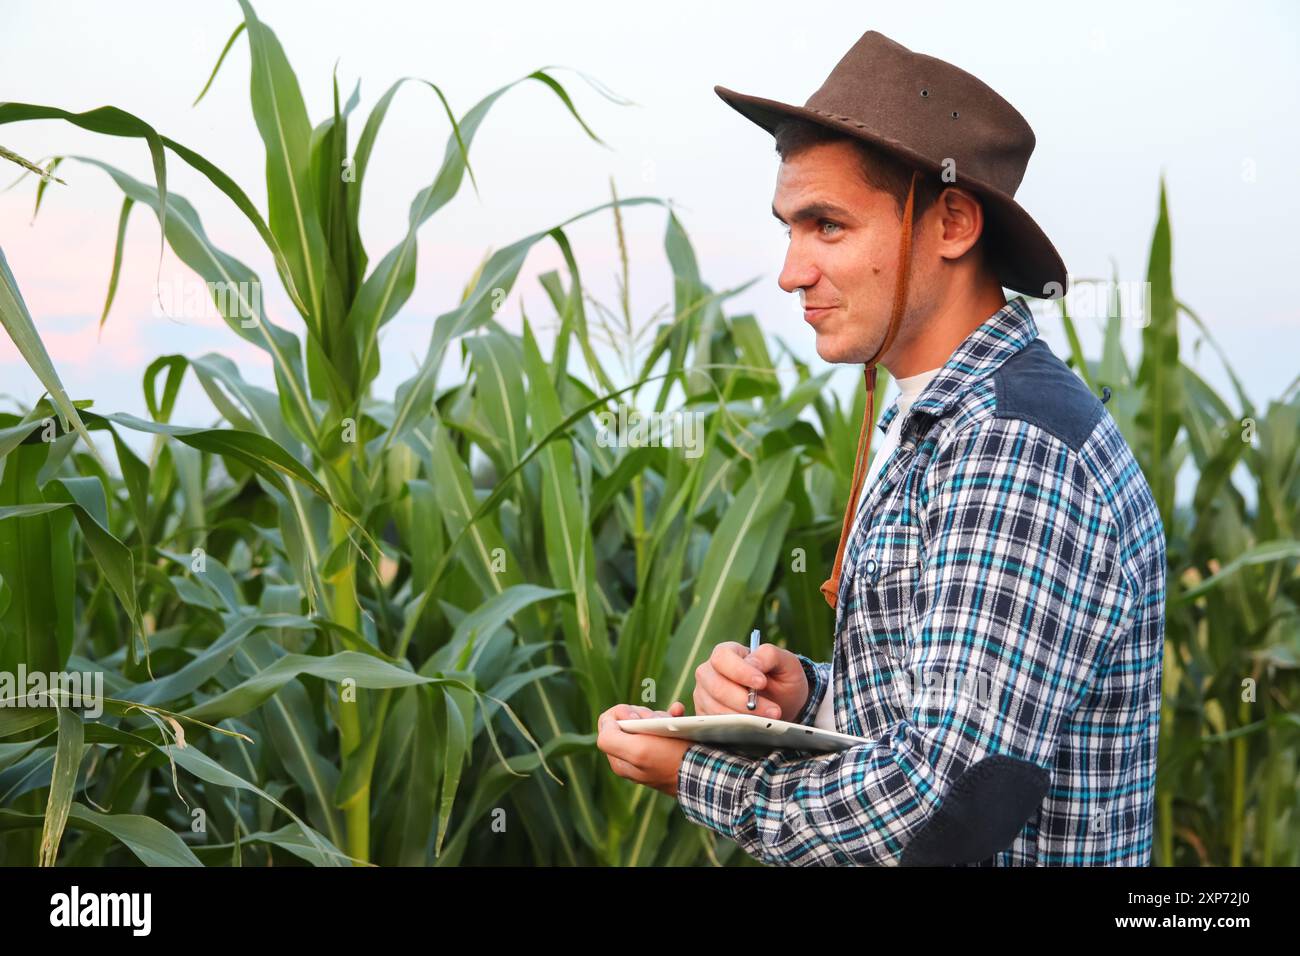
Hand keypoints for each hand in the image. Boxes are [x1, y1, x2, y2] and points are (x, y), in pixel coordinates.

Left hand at [596, 702, 690, 797]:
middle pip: (627, 720)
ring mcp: (649, 753)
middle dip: (642, 713)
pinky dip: (671, 716)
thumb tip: (606, 723)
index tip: (636, 716)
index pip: (606, 724)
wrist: (703, 774)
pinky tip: (678, 711)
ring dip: (658, 715)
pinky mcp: (666, 750)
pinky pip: (664, 725)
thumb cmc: (672, 761)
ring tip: (670, 719)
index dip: (620, 713)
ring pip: (646, 720)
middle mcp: (630, 758)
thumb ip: (611, 738)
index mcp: (618, 759)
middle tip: (654, 719)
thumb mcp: (637, 751)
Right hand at [693, 641, 808, 721]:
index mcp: (727, 653)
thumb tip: (752, 663)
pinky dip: (734, 728)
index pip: (722, 657)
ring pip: (715, 708)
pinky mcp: (705, 715)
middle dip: (743, 700)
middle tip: (771, 710)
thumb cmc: (782, 678)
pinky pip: (714, 724)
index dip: (739, 671)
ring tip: (767, 719)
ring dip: (742, 717)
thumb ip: (769, 655)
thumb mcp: (786, 662)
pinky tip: (753, 727)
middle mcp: (710, 672)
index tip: (761, 683)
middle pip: (716, 686)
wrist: (783, 704)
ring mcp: (704, 694)